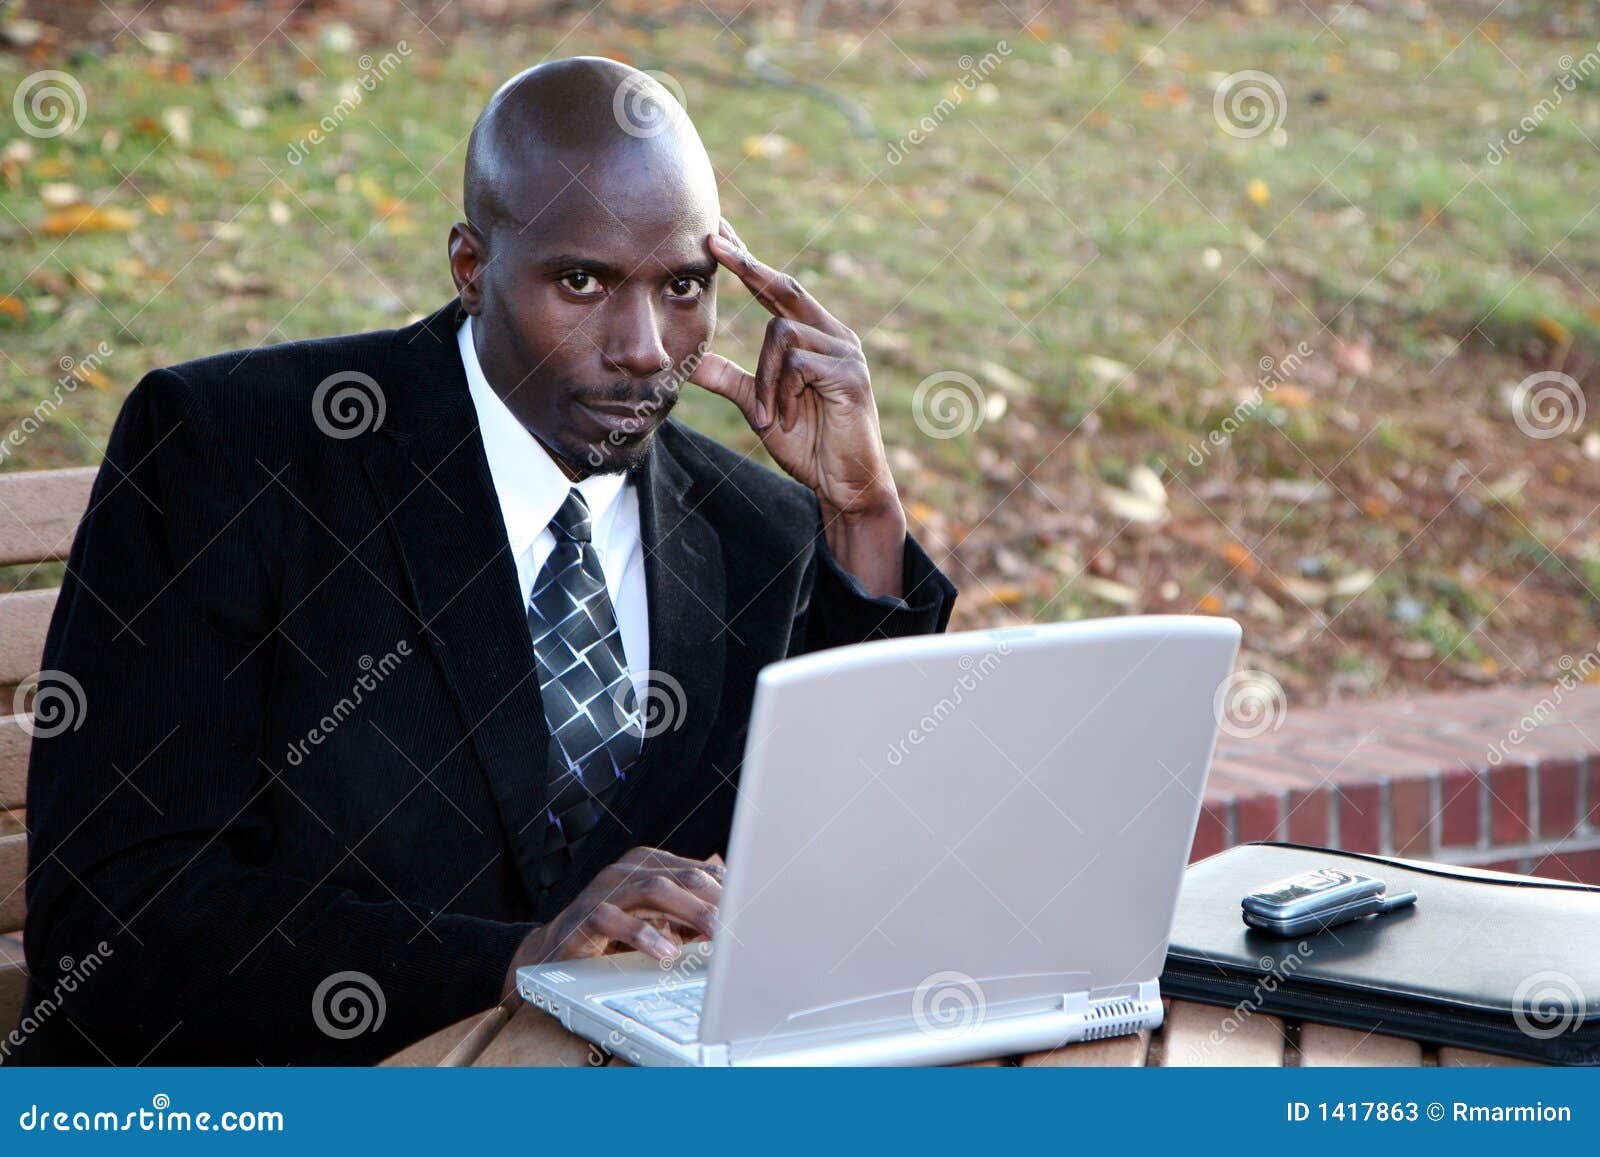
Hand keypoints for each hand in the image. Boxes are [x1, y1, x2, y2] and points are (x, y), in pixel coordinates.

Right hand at [500, 848, 723, 999]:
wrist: (555, 950)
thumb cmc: (613, 934)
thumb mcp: (657, 920)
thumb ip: (689, 915)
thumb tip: (735, 918)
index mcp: (648, 863)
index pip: (697, 871)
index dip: (728, 891)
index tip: (756, 910)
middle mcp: (628, 869)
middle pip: (682, 877)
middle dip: (717, 900)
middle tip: (743, 923)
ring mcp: (605, 889)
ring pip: (655, 890)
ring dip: (690, 913)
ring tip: (715, 935)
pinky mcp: (584, 915)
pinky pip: (616, 920)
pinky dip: (644, 935)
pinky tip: (666, 952)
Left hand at [692, 219, 906, 597]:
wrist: (844, 484)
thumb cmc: (808, 443)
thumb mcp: (759, 405)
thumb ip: (728, 378)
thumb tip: (687, 358)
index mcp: (815, 336)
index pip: (777, 289)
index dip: (748, 260)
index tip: (716, 231)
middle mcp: (835, 335)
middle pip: (785, 288)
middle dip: (747, 265)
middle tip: (711, 241)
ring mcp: (847, 352)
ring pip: (782, 333)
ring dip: (766, 378)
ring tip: (773, 415)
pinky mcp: (851, 375)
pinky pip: (798, 363)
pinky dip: (783, 392)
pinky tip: (789, 417)